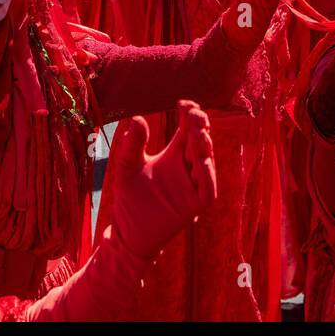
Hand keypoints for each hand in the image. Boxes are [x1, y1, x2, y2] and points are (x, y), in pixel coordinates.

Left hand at [108, 101, 216, 259]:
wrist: (128, 232)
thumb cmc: (130, 198)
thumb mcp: (127, 166)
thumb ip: (132, 144)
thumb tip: (136, 118)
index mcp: (173, 154)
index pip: (187, 129)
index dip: (189, 115)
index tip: (182, 103)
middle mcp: (186, 167)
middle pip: (200, 142)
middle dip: (200, 127)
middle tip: (194, 114)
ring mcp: (192, 186)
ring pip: (207, 162)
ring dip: (204, 148)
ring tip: (198, 133)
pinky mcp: (194, 205)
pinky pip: (207, 189)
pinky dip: (207, 175)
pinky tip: (200, 161)